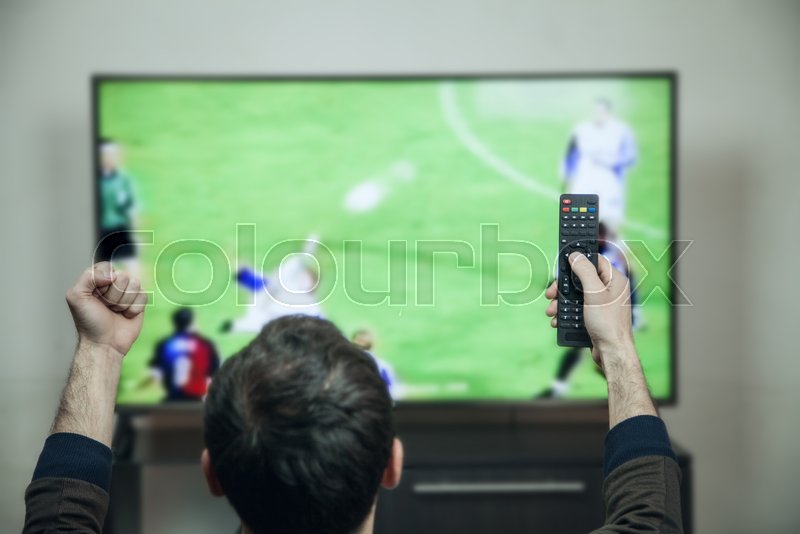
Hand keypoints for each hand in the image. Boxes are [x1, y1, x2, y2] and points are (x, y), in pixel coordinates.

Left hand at [65, 262, 147, 355]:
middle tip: (106, 307)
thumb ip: (88, 277)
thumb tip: (112, 274)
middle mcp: (112, 285)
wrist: (104, 344)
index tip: (97, 294)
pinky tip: (126, 316)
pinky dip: (134, 308)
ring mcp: (127, 294)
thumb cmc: (89, 322)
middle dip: (114, 294)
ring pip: (135, 284)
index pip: (107, 267)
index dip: (104, 280)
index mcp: (97, 281)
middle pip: (123, 275)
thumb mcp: (76, 296)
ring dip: (124, 302)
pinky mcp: (139, 303)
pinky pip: (143, 295)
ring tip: (115, 312)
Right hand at [545, 252, 634, 366]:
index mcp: (615, 280)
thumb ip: (584, 272)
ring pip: (577, 295)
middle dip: (563, 287)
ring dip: (561, 302)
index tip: (563, 263)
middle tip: (551, 293)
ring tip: (551, 310)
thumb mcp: (594, 294)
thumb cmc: (608, 324)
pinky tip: (557, 320)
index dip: (578, 261)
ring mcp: (602, 304)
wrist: (612, 353)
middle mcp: (609, 290)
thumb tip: (575, 255)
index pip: (595, 261)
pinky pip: (578, 309)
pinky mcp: (595, 316)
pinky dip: (566, 313)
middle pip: (581, 279)